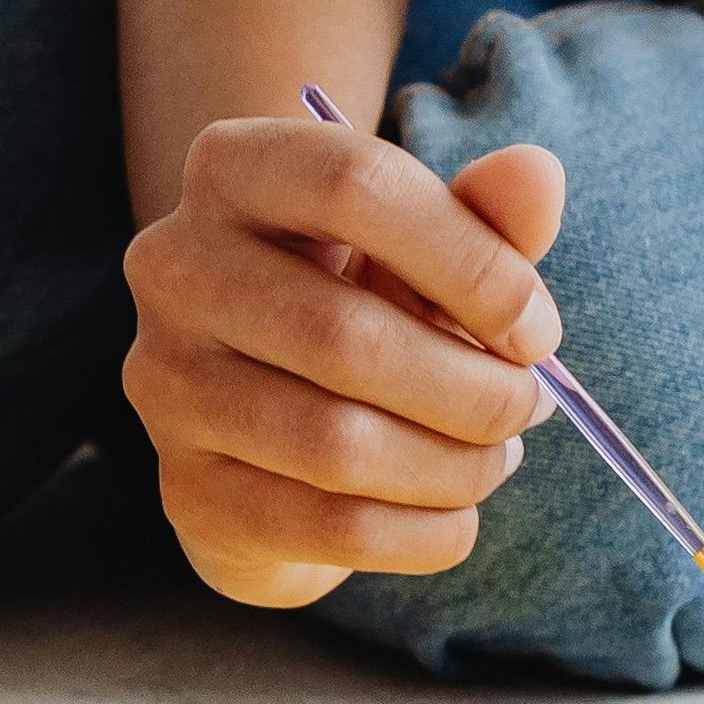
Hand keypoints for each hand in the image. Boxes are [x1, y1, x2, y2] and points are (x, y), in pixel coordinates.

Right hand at [120, 109, 566, 607]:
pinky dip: (425, 532)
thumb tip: (537, 177)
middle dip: (473, 389)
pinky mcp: (188, 492)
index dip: (470, 260)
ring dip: (453, 466)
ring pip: (337, 445)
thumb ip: (487, 214)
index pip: (354, 184)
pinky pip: (330, 527)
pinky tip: (455, 515)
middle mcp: (172, 269)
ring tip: (495, 459)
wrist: (265, 424)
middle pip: (346, 336)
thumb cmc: (361, 304)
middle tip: (528, 406)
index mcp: (232, 171)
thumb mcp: (425, 247)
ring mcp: (166, 385)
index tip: (534, 326)